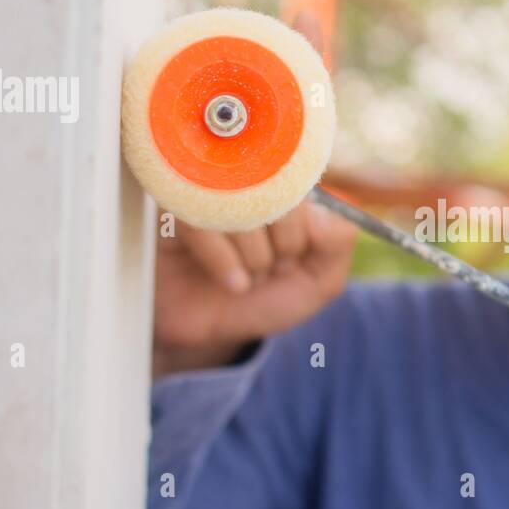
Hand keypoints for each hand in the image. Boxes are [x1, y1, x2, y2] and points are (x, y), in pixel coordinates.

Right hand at [152, 201, 356, 376]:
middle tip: (270, 268)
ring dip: (255, 260)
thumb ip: (337, 245)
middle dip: (284, 248)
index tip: (295, 257)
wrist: (207, 330)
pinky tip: (231, 283)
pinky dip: (225, 263)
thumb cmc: (260, 296)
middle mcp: (247, 178)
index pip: (310, 183)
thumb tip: (322, 214)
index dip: (305, 233)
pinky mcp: (171, 206)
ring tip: (247, 276)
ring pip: (245, 209)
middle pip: (281, 194)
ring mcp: (209, 188)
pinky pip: (205, 223)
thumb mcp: (315, 281)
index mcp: (285, 186)